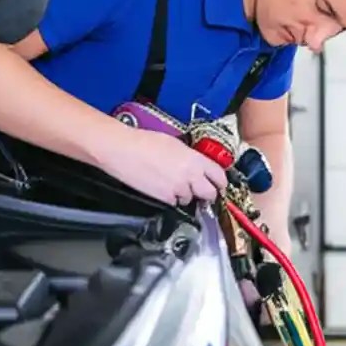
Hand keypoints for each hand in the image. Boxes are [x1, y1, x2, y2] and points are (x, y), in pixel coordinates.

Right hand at [93, 124, 228, 204]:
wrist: (123, 150)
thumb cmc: (144, 142)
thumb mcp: (175, 144)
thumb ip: (191, 158)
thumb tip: (197, 166)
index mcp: (195, 159)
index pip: (219, 176)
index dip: (221, 182)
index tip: (220, 185)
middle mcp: (191, 176)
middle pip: (210, 193)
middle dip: (207, 193)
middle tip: (202, 191)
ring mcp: (179, 189)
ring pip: (191, 199)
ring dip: (186, 195)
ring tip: (172, 183)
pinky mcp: (166, 199)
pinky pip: (175, 203)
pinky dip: (171, 198)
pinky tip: (162, 187)